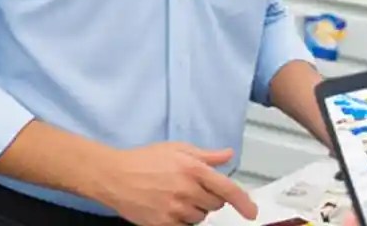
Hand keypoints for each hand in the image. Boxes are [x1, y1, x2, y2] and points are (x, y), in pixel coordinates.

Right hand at [96, 143, 258, 225]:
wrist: (115, 176)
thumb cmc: (144, 160)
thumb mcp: (178, 149)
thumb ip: (206, 155)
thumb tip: (227, 155)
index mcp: (193, 169)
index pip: (228, 189)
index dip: (243, 202)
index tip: (251, 211)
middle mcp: (187, 190)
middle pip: (215, 205)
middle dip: (210, 198)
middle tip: (192, 188)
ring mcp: (175, 209)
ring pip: (200, 217)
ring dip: (195, 209)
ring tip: (176, 196)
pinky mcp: (163, 224)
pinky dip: (181, 219)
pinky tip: (169, 207)